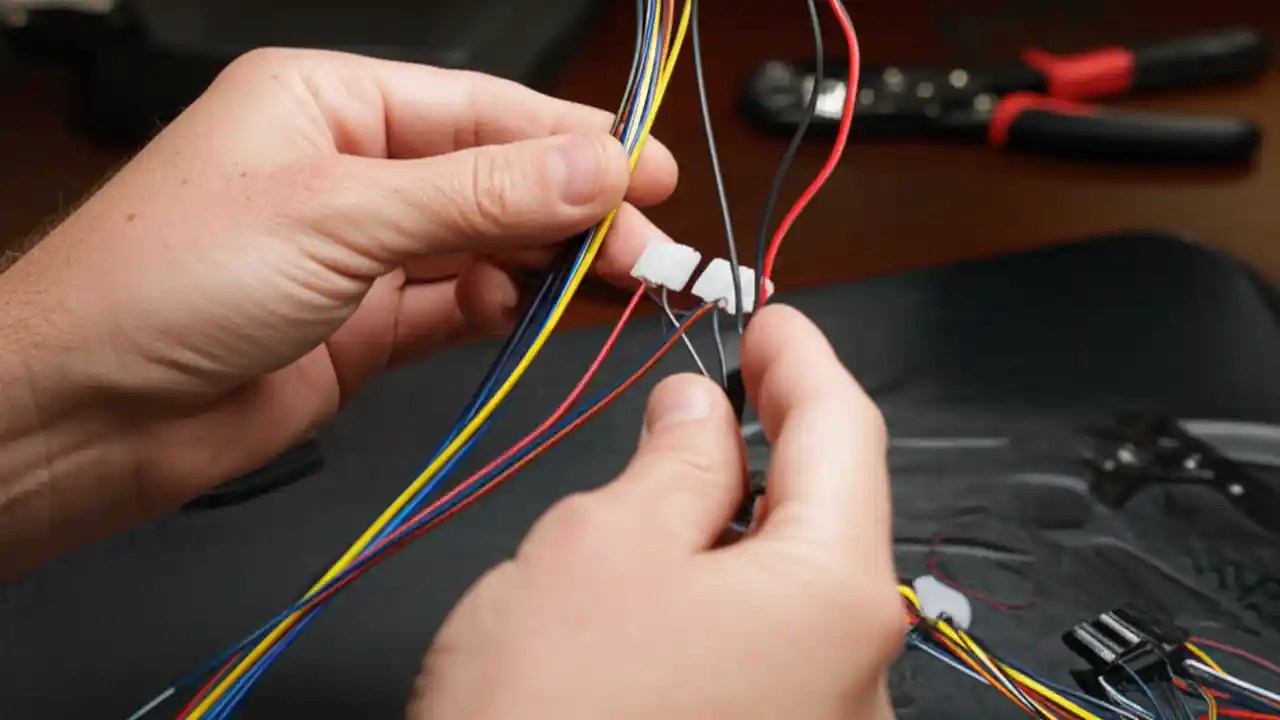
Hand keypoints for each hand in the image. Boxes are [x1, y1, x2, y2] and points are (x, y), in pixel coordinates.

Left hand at [0, 49, 676, 573]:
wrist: (83, 415)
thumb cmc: (161, 284)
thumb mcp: (337, 213)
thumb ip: (476, 194)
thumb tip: (591, 168)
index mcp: (330, 102)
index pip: (481, 110)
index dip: (570, 140)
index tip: (644, 172)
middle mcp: (351, 171)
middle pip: (494, 179)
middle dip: (574, 210)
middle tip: (648, 245)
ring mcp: (360, 254)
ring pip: (486, 247)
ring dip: (554, 265)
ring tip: (623, 284)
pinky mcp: (364, 329)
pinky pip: (460, 307)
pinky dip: (510, 310)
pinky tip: (552, 314)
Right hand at [410, 306, 902, 719]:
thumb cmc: (548, 717)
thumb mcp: (602, 546)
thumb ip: (675, 462)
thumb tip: (701, 414)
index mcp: (834, 598)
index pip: (846, 431)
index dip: (803, 358)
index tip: (771, 318)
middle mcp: (856, 676)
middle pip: (826, 515)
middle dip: (764, 445)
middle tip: (705, 395)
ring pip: (789, 588)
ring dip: (731, 529)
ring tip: (653, 503)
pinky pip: (765, 653)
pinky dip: (720, 602)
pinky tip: (653, 601)